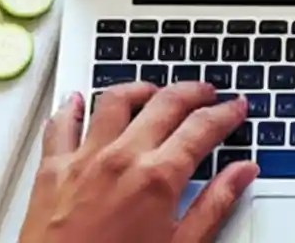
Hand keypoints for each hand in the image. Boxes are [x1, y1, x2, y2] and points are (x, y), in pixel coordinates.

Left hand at [19, 81, 258, 242]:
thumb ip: (214, 205)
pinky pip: (62, 124)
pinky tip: (79, 100)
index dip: (225, 113)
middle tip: (207, 92)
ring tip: (154, 90)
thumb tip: (242, 173)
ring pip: (115, 100)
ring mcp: (85, 159)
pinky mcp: (53, 169)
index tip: (235, 108)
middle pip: (165, 102)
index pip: (202, 127)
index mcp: (158, 177)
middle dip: (193, 91)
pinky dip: (73, 107)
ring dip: (140, 88)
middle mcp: (122, 157)